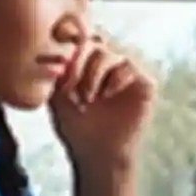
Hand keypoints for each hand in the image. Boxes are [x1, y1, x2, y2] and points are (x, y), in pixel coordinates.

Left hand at [50, 34, 155, 174]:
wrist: (98, 153)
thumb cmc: (77, 128)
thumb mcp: (57, 98)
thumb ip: (55, 74)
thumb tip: (50, 53)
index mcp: (88, 65)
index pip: (80, 41)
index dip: (68, 49)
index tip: (58, 71)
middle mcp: (109, 66)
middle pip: (94, 44)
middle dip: (79, 63)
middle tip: (70, 87)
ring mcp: (128, 74)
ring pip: (111, 55)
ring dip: (94, 74)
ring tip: (87, 97)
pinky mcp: (145, 84)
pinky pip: (130, 68)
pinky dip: (114, 79)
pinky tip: (105, 96)